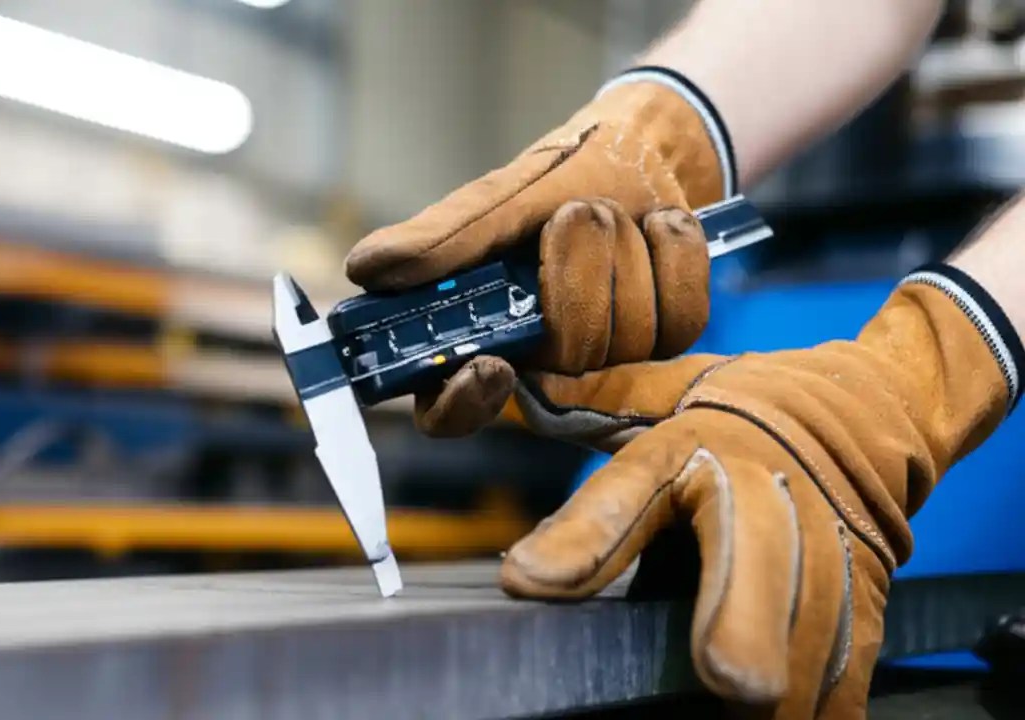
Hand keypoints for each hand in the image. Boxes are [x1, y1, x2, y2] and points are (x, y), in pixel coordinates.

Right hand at [344, 76, 729, 437]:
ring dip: (624, 249)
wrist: (638, 148)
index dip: (465, 404)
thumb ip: (440, 239)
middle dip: (578, 268)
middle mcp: (542, 361)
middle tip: (575, 214)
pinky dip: (673, 252)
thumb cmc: (554, 176)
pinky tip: (658, 224)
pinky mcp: (668, 338)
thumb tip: (362, 267)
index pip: (450, 412)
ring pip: (632, 337)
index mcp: (479, 338)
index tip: (490, 365)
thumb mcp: (494, 200)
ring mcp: (609, 357)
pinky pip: (683, 316)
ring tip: (611, 212)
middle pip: (570, 353)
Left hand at [498, 277, 1013, 717]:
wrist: (866, 405)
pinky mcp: (866, 588)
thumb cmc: (740, 408)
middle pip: (756, 553)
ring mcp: (827, 538)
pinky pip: (854, 650)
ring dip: (795, 679)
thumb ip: (591, 405)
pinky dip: (832, 699)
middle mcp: (766, 487)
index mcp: (693, 442)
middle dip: (745, 620)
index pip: (629, 483)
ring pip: (816, 613)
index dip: (584, 534)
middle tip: (731, 681)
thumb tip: (524, 390)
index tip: (529, 578)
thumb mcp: (662, 394)